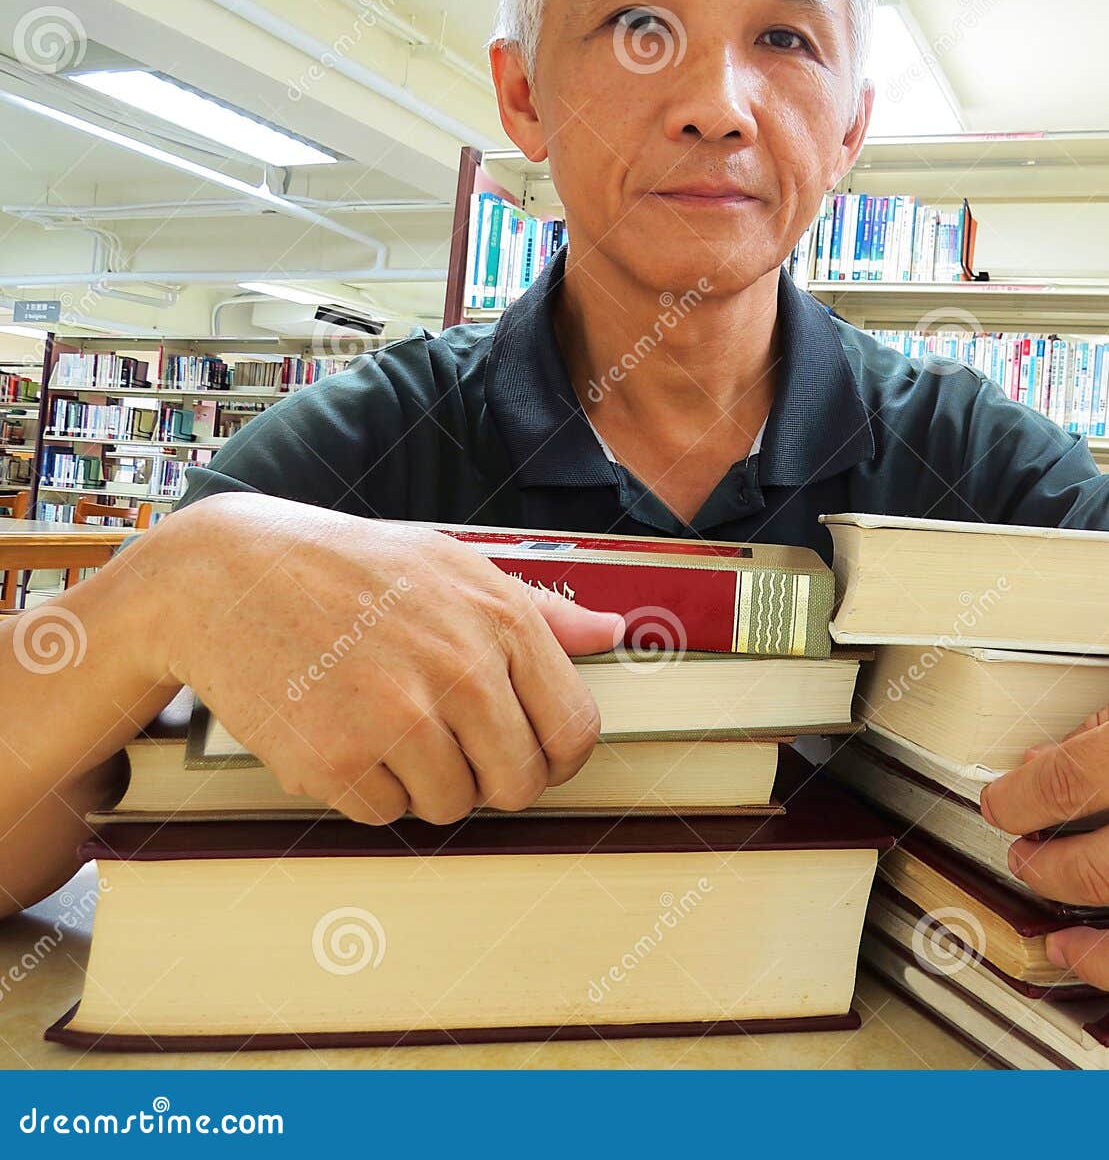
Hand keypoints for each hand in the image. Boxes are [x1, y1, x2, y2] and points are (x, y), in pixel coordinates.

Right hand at [145, 493, 623, 823]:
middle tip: (453, 746)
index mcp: (501, 622)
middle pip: (519, 785)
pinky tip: (343, 731)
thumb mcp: (453, 564)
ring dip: (426, 781)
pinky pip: (384, 815)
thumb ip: (540, 611)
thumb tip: (612, 633)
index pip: (575, 732)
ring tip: (387, 723)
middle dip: (493, 778)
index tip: (530, 752)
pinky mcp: (334, 760)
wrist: (227, 575)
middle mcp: (459, 672)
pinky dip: (367, 789)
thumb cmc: (348, 566)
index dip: (556, 755)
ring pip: (452, 805)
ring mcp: (396, 719)